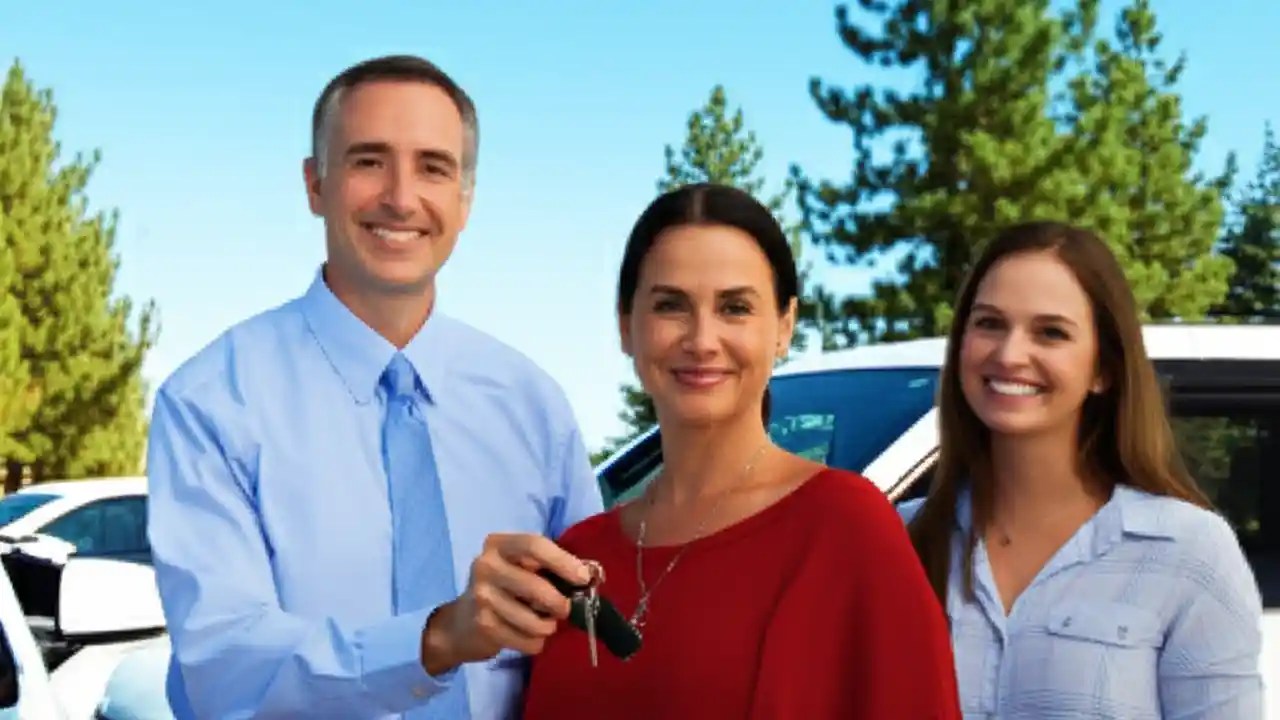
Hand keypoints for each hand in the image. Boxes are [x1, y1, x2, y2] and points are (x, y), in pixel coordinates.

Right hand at [420, 532, 589, 673]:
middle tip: (565, 610)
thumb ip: (547, 567)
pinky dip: (536, 643)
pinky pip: (527, 641)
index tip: (583, 578)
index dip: (563, 562)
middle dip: (559, 603)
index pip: (535, 545)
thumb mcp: (519, 568)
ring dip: (548, 627)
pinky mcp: (484, 626)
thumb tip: (588, 575)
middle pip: (537, 586)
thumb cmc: (503, 589)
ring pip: (534, 621)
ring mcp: (482, 597)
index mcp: (498, 544)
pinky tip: (527, 637)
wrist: (460, 623)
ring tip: (544, 624)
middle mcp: (486, 566)